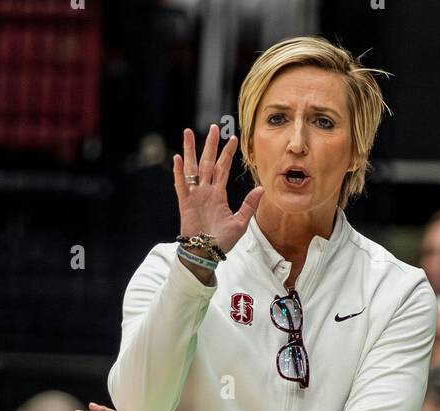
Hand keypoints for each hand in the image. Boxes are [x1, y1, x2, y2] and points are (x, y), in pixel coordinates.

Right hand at [175, 124, 263, 251]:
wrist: (206, 254)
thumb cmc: (222, 242)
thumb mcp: (240, 222)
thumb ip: (249, 205)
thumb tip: (261, 188)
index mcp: (218, 194)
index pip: (222, 168)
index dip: (227, 153)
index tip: (232, 138)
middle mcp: (206, 191)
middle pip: (207, 162)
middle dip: (210, 145)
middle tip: (212, 127)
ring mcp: (195, 196)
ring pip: (192, 168)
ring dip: (191, 150)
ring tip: (188, 133)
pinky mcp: (185, 203)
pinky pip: (181, 185)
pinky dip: (179, 172)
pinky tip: (178, 158)